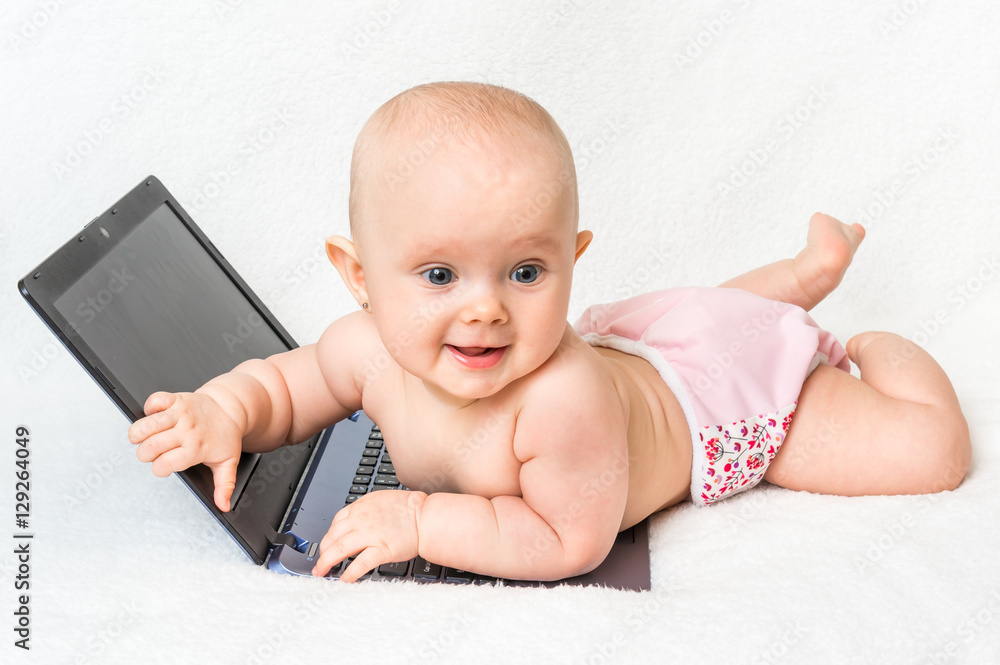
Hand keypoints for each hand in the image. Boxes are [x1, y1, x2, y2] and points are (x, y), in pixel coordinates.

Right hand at [127, 391, 243, 511]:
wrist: (230, 408)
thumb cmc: (225, 436)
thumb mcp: (228, 463)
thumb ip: (224, 486)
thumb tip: (223, 506)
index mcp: (196, 448)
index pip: (163, 465)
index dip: (159, 469)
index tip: (165, 466)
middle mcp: (187, 430)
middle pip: (149, 448)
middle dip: (145, 455)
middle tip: (154, 453)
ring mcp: (181, 413)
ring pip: (145, 425)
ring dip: (138, 434)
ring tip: (144, 438)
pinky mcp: (176, 399)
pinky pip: (153, 401)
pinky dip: (149, 408)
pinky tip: (156, 417)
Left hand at [311, 489, 426, 582]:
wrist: (426, 516)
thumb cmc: (409, 510)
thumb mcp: (381, 501)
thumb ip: (365, 511)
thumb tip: (355, 522)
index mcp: (361, 507)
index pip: (336, 522)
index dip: (328, 536)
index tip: (326, 545)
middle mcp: (361, 520)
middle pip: (332, 537)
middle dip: (322, 552)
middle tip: (319, 563)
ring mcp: (370, 535)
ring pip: (339, 549)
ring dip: (326, 563)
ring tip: (322, 572)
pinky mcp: (381, 549)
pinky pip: (359, 564)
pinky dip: (349, 574)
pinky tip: (344, 580)